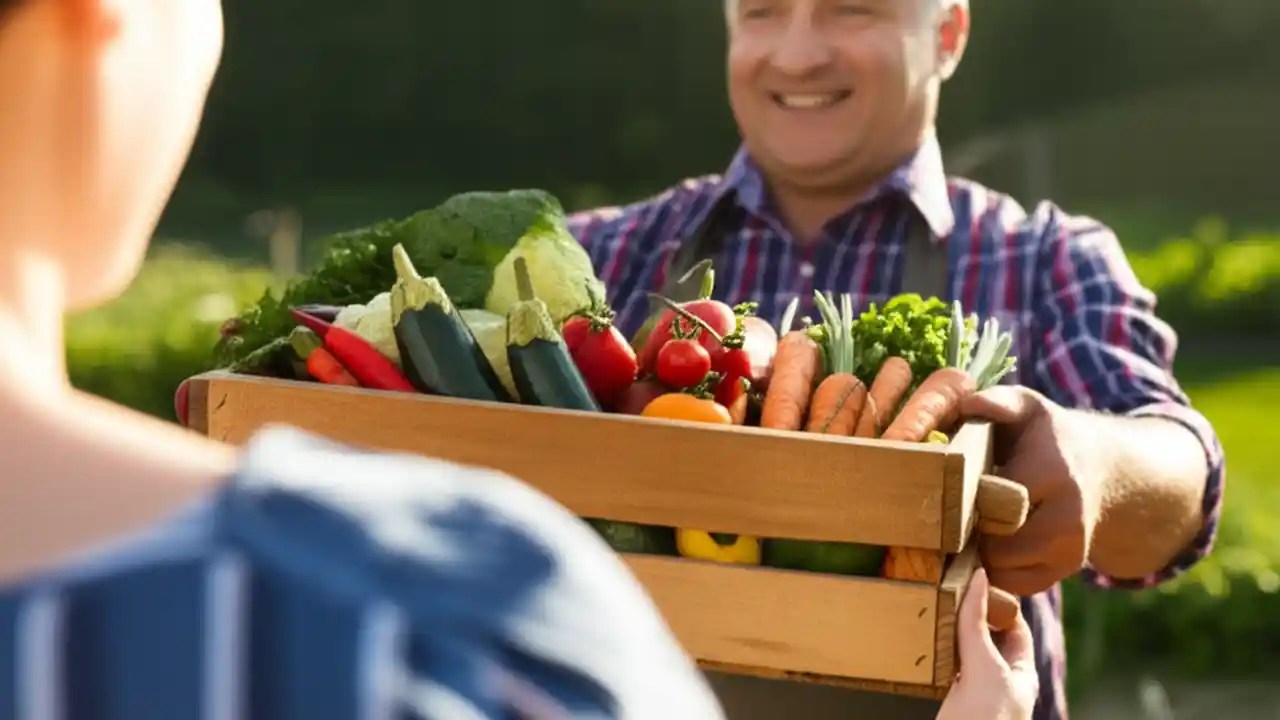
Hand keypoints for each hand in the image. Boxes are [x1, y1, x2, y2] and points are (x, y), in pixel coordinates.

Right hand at [936, 569, 1038, 719]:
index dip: (999, 603)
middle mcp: (1001, 680)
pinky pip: (947, 667)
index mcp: (1022, 672)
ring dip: (952, 632)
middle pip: (989, 637)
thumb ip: (976, 624)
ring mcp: (976, 691)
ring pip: (966, 651)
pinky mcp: (953, 699)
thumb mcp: (984, 666)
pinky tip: (926, 642)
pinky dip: (938, 652)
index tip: (977, 581)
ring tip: (935, 608)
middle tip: (950, 589)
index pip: (1015, 626)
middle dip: (972, 615)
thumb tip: (980, 577)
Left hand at [959, 385, 1104, 595]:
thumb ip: (998, 402)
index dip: (961, 499)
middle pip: (996, 543)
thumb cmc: (1049, 435)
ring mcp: (1070, 552)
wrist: (1104, 470)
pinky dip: (993, 572)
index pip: (994, 502)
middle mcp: (1068, 518)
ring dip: (975, 555)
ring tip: (961, 528)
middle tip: (942, 516)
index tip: (939, 490)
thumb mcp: (1028, 407)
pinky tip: (983, 544)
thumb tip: (965, 404)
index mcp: (1053, 473)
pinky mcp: (1064, 572)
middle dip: (964, 532)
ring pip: (1001, 570)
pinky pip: (1014, 585)